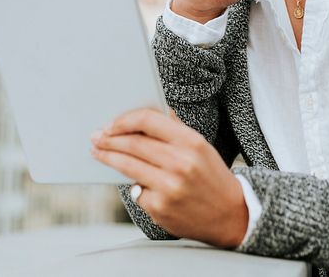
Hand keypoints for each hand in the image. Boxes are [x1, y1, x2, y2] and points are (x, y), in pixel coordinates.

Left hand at [90, 108, 248, 248]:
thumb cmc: (212, 177)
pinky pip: (136, 191)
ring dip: (108, 157)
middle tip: (96, 137)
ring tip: (98, 152)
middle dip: (109, 139)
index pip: (148, 120)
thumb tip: (150, 113)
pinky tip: (130, 180)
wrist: (231, 215)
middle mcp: (180, 163)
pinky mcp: (160, 207)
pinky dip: (132, 184)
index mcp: (191, 142)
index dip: (124, 120)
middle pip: (133, 143)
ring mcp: (169, 187)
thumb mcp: (201, 147)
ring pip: (127, 166)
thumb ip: (175, 129)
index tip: (111, 123)